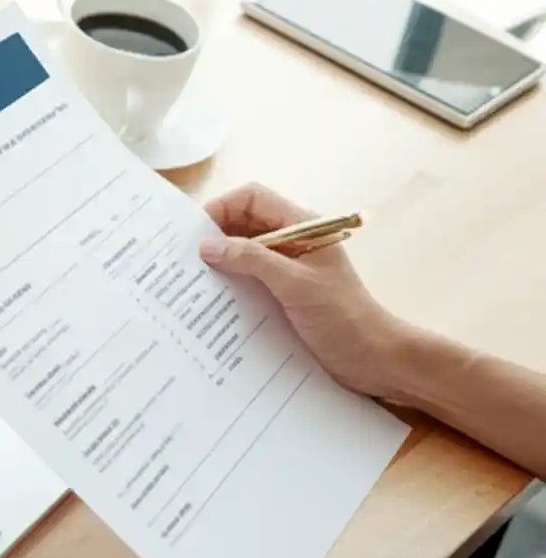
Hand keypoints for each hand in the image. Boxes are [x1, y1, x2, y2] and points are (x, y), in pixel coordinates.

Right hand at [199, 183, 409, 397]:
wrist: (373, 358)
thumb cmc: (342, 316)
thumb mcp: (295, 284)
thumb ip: (252, 260)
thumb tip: (206, 246)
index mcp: (301, 227)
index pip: (253, 198)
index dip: (222, 207)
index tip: (195, 234)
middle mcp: (292, 242)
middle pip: (244, 223)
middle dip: (215, 236)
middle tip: (185, 260)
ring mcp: (286, 269)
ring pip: (243, 253)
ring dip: (220, 264)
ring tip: (192, 282)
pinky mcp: (282, 295)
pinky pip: (248, 280)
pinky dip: (229, 286)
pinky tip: (212, 303)